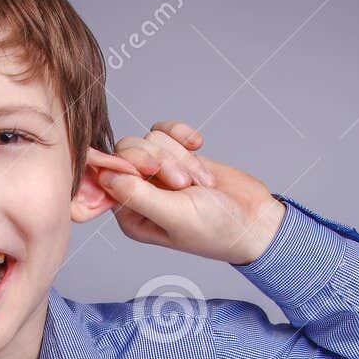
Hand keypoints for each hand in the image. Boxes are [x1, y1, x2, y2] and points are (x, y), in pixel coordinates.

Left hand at [88, 121, 284, 264]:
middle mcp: (139, 192)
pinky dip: (183, 135)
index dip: (128, 165)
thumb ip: (137, 196)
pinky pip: (165, 130)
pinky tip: (200, 145)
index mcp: (130, 215)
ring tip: (202, 182)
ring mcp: (157, 172)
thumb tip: (104, 174)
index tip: (153, 170)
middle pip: (128, 151)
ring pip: (151, 139)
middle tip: (184, 183)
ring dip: (182, 157)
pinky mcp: (176, 155)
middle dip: (161, 161)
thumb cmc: (216, 228)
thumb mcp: (175, 215)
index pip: (110, 175)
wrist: (254, 220)